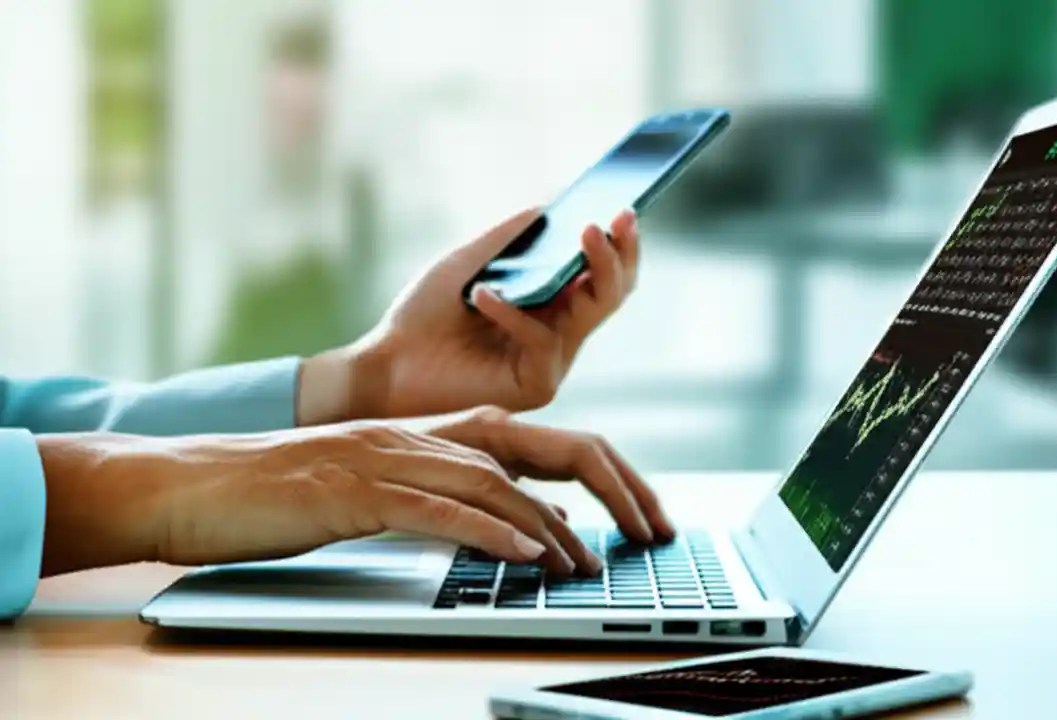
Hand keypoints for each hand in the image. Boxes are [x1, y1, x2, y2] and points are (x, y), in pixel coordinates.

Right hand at [35, 417, 667, 576]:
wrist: (194, 482)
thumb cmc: (285, 493)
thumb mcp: (381, 488)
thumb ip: (449, 496)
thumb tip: (522, 530)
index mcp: (431, 430)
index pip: (538, 440)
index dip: (600, 470)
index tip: (638, 510)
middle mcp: (420, 433)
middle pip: (537, 447)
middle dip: (605, 485)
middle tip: (647, 528)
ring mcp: (387, 458)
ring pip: (494, 482)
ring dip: (550, 525)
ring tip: (590, 562)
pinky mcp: (353, 492)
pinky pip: (437, 510)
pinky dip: (488, 533)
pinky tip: (525, 556)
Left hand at [297, 207, 639, 424]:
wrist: (384, 364)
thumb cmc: (423, 315)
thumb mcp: (468, 261)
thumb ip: (508, 238)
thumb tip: (549, 206)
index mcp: (549, 302)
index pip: (600, 273)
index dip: (618, 243)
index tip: (624, 208)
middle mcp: (559, 332)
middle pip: (611, 293)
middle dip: (620, 252)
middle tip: (621, 215)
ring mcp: (551, 361)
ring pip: (593, 315)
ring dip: (595, 267)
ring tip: (585, 230)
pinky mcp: (536, 387)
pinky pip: (543, 342)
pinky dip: (515, 313)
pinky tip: (484, 294)